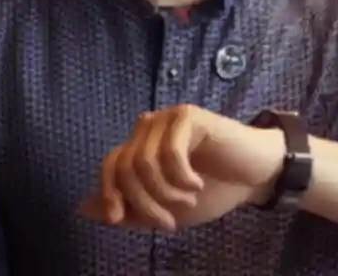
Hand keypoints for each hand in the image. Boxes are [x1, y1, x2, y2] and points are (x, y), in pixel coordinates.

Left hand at [80, 105, 284, 231]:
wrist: (255, 177)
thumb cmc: (213, 191)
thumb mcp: (165, 210)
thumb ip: (128, 210)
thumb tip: (82, 208)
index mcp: (141, 146)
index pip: (110, 165)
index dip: (108, 193)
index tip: (118, 219)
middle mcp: (150, 127)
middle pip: (125, 166)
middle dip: (144, 202)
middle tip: (168, 222)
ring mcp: (169, 119)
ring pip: (144, 162)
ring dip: (165, 192)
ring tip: (188, 199)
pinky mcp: (189, 116)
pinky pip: (170, 152)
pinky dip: (180, 176)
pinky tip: (196, 182)